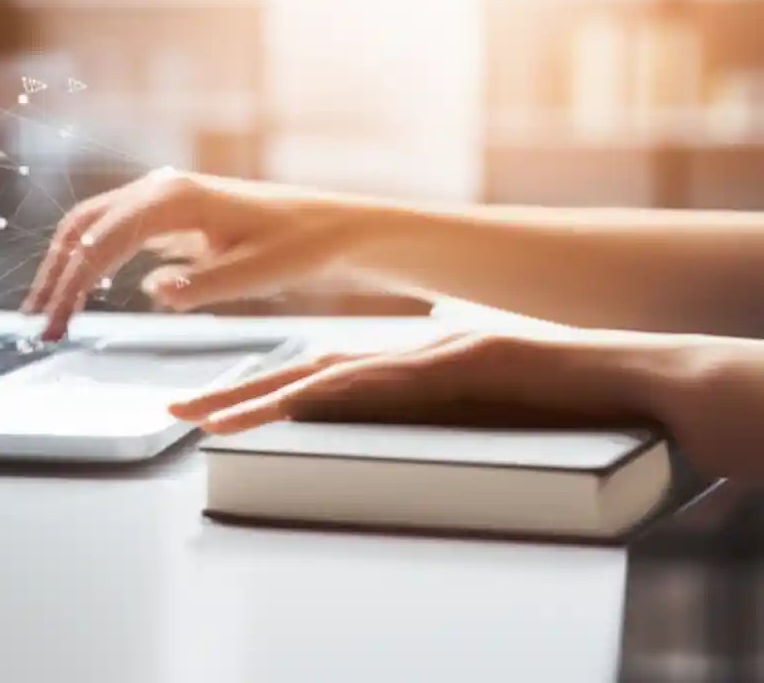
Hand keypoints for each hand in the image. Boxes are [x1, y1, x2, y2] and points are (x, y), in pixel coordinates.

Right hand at [22, 169, 363, 339]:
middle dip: (55, 275)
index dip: (73, 285)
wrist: (332, 228)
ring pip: (93, 226)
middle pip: (84, 227)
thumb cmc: (301, 247)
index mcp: (176, 198)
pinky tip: (82, 290)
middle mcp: (161, 189)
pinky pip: (114, 231)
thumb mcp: (257, 272)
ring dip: (66, 266)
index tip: (55, 324)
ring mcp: (163, 197)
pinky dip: (89, 259)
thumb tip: (151, 292)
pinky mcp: (170, 213)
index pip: (103, 242)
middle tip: (38, 325)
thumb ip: (203, 284)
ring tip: (48, 311)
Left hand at [170, 330, 763, 481]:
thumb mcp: (453, 403)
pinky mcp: (443, 367)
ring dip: (260, 400)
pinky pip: (375, 385)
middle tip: (176, 413)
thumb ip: (410, 405)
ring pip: (320, 380)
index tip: (203, 411)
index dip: (251, 395)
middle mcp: (389, 358)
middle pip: (294, 378)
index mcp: (388, 370)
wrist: (600, 373)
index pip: (305, 382)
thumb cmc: (530, 393)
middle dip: (231, 397)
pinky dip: (330, 395)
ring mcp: (413, 360)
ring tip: (208, 418)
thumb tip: (371, 412)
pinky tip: (293, 403)